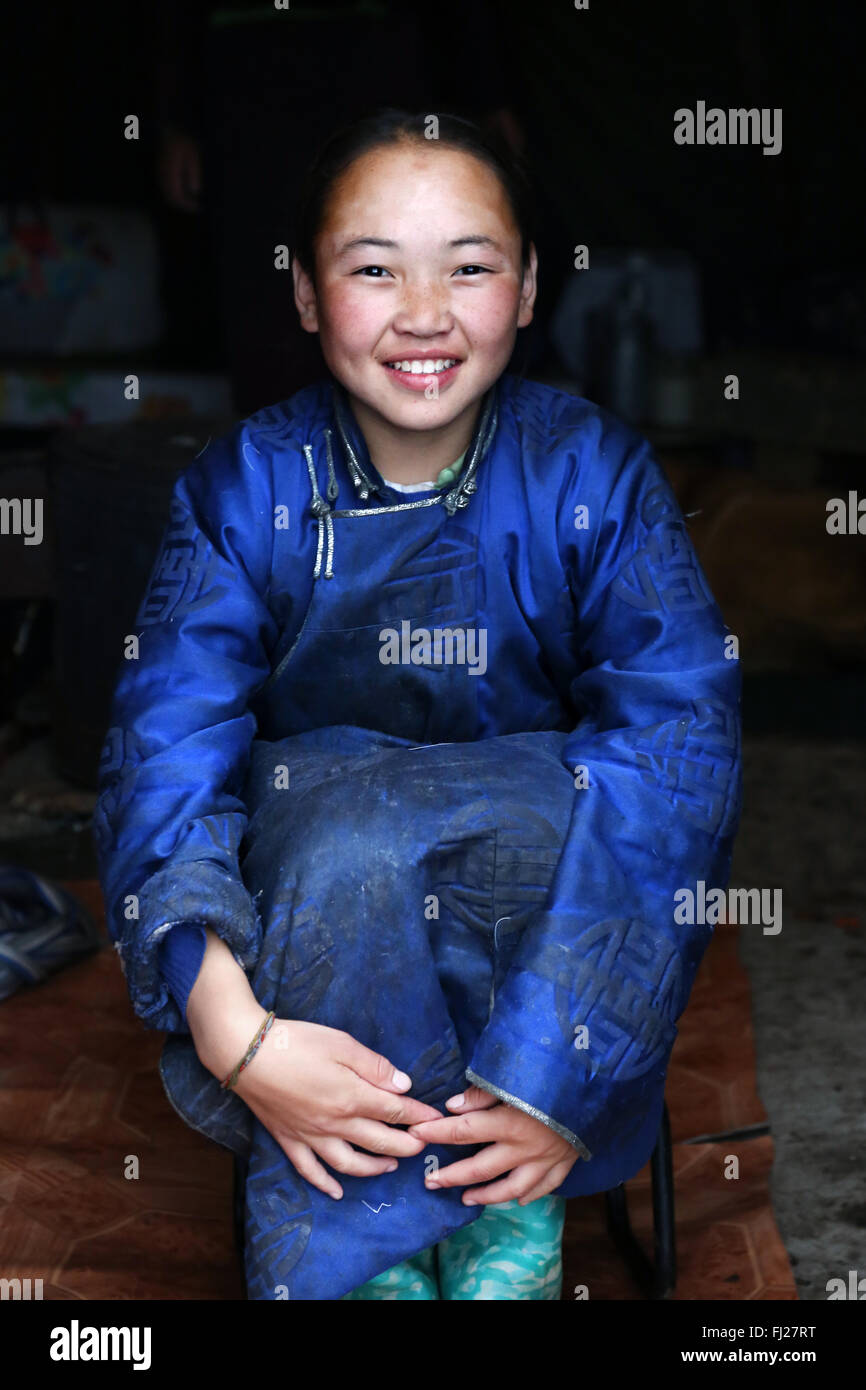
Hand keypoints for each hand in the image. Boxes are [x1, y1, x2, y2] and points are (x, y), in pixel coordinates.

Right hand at [157, 126, 201, 211]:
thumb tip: (196, 192)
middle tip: (195, 206)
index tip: (198, 207)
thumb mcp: (193, 156)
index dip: (187, 205)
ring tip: (191, 200)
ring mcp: (160, 173)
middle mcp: (163, 176)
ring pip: (167, 193)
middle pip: (170, 198)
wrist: (169, 129)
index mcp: (171, 173)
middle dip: (183, 205)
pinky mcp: (160, 170)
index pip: (177, 196)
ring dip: (178, 200)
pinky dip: (174, 192)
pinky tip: (184, 191)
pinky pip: (165, 187)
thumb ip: (194, 174)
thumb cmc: (183, 141)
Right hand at [230, 1018, 442, 1199]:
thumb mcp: (341, 1043)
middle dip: (406, 1146)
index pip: (395, 1111)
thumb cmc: (297, 1042)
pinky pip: (310, 1171)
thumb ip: (374, 1067)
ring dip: (375, 1168)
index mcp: (352, 1097)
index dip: (418, 1116)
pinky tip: (338, 1191)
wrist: (247, 1053)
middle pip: (379, 1142)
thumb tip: (403, 1086)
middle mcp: (335, 1124)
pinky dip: (325, 1184)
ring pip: (350, 1163)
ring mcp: (311, 1136)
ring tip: (391, 1166)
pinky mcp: (289, 1140)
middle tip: (422, 1145)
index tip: (435, 1120)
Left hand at [407, 1084, 578, 1205]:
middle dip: (452, 1176)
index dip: (437, 1132)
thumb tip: (453, 1106)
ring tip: (465, 1199)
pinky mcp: (563, 1164)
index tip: (416, 1134)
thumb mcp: (515, 1077)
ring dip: (486, 1196)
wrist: (600, 1089)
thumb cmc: (552, 1077)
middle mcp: (524, 1148)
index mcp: (509, 1122)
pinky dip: (528, 1196)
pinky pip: (543, 1187)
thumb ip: (482, 1093)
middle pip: (480, 1168)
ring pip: (510, 1189)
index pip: (463, 1131)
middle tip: (430, 1182)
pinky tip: (515, 1200)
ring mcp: (544, 1160)